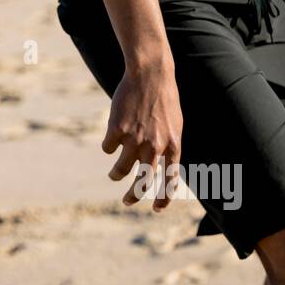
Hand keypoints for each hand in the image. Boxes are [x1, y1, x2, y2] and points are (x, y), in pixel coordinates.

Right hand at [102, 59, 182, 210]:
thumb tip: (158, 167)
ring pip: (122, 168)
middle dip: (134, 195)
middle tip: (127, 202)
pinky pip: (109, 148)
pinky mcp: (117, 129)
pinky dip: (109, 147)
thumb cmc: (165, 100)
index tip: (157, 209)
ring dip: (117, 175)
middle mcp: (155, 146)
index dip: (164, 197)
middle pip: (144, 181)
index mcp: (174, 146)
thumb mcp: (175, 126)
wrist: (151, 76)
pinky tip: (111, 141)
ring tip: (113, 176)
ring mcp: (135, 138)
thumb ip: (168, 147)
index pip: (171, 180)